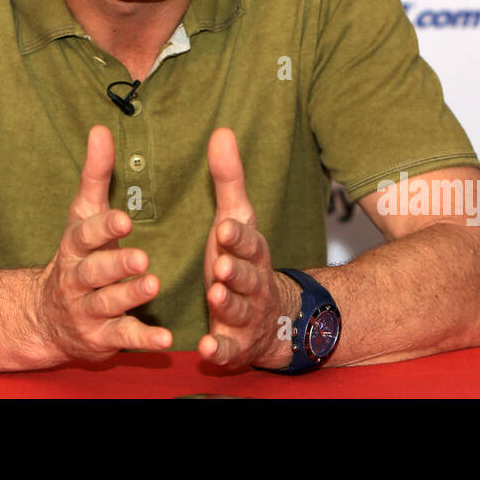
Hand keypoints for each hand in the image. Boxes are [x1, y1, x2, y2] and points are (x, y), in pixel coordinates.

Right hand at [32, 125, 173, 362]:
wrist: (46, 316)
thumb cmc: (77, 255)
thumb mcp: (82, 215)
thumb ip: (96, 175)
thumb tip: (100, 129)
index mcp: (75, 246)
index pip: (86, 234)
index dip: (104, 228)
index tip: (124, 219)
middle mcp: (77, 278)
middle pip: (94, 271)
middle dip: (117, 265)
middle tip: (143, 258)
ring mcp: (88, 310)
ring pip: (108, 304)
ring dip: (130, 296)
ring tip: (153, 285)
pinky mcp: (103, 337)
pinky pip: (123, 338)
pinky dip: (143, 339)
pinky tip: (164, 339)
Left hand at [199, 128, 297, 369]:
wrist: (272, 318)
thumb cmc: (242, 260)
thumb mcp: (236, 220)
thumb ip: (228, 180)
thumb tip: (221, 131)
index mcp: (251, 251)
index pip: (246, 241)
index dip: (237, 237)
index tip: (223, 229)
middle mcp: (253, 283)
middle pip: (248, 277)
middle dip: (237, 272)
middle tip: (222, 267)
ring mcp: (246, 316)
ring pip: (240, 311)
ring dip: (229, 305)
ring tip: (216, 297)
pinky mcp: (234, 345)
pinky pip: (228, 348)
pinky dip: (219, 349)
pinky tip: (207, 348)